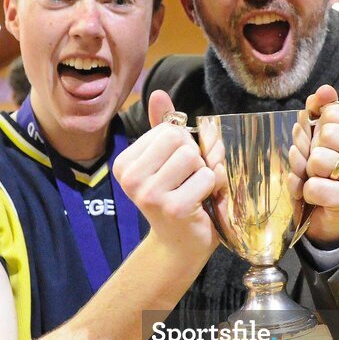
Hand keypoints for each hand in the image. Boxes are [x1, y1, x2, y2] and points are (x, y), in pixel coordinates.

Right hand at [113, 91, 217, 255]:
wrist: (180, 246)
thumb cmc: (176, 198)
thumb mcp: (166, 162)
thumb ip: (162, 128)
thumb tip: (157, 94)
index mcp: (125, 163)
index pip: (168, 129)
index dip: (183, 145)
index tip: (178, 170)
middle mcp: (132, 179)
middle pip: (180, 140)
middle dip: (195, 157)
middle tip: (189, 180)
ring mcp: (150, 195)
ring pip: (194, 157)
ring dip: (204, 173)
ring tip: (195, 190)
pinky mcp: (174, 208)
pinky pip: (208, 176)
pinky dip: (213, 187)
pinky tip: (203, 203)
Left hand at [292, 84, 338, 245]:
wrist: (338, 217)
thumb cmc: (331, 172)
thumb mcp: (326, 137)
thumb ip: (323, 110)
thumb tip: (324, 91)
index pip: (332, 113)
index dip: (317, 128)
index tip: (326, 145)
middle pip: (326, 134)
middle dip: (313, 151)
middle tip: (321, 166)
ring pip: (317, 160)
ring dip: (309, 172)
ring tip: (322, 179)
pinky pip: (314, 187)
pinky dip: (307, 192)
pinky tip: (319, 196)